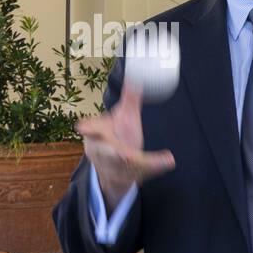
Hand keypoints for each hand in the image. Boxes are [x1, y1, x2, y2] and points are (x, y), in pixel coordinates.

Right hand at [76, 82, 174, 208]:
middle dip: (113, 154)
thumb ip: (130, 100)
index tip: (83, 127)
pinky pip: (143, 171)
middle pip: (105, 153)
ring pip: (126, 165)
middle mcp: (104, 152)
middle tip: (124, 155)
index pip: (91, 130)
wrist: (113, 168)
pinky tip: (170, 160)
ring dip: (142, 163)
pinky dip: (156, 165)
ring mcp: (116, 166)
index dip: (88, 129)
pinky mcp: (130, 175)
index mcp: (97, 135)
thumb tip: (134, 78)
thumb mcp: (123, 117)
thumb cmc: (115, 136)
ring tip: (161, 159)